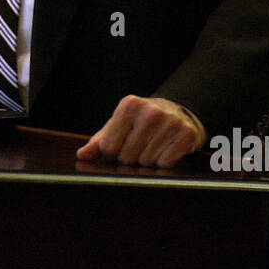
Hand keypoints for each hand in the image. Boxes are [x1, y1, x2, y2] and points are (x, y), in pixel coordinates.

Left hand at [77, 95, 203, 167]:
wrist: (177, 113)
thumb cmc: (140, 123)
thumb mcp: (117, 127)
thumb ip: (98, 142)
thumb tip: (82, 155)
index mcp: (129, 105)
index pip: (108, 147)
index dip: (113, 152)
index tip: (121, 144)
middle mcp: (151, 110)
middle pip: (127, 156)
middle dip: (130, 158)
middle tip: (138, 147)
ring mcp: (171, 122)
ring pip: (147, 162)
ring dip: (147, 161)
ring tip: (152, 147)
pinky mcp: (187, 134)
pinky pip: (166, 163)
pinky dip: (163, 162)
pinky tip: (166, 150)